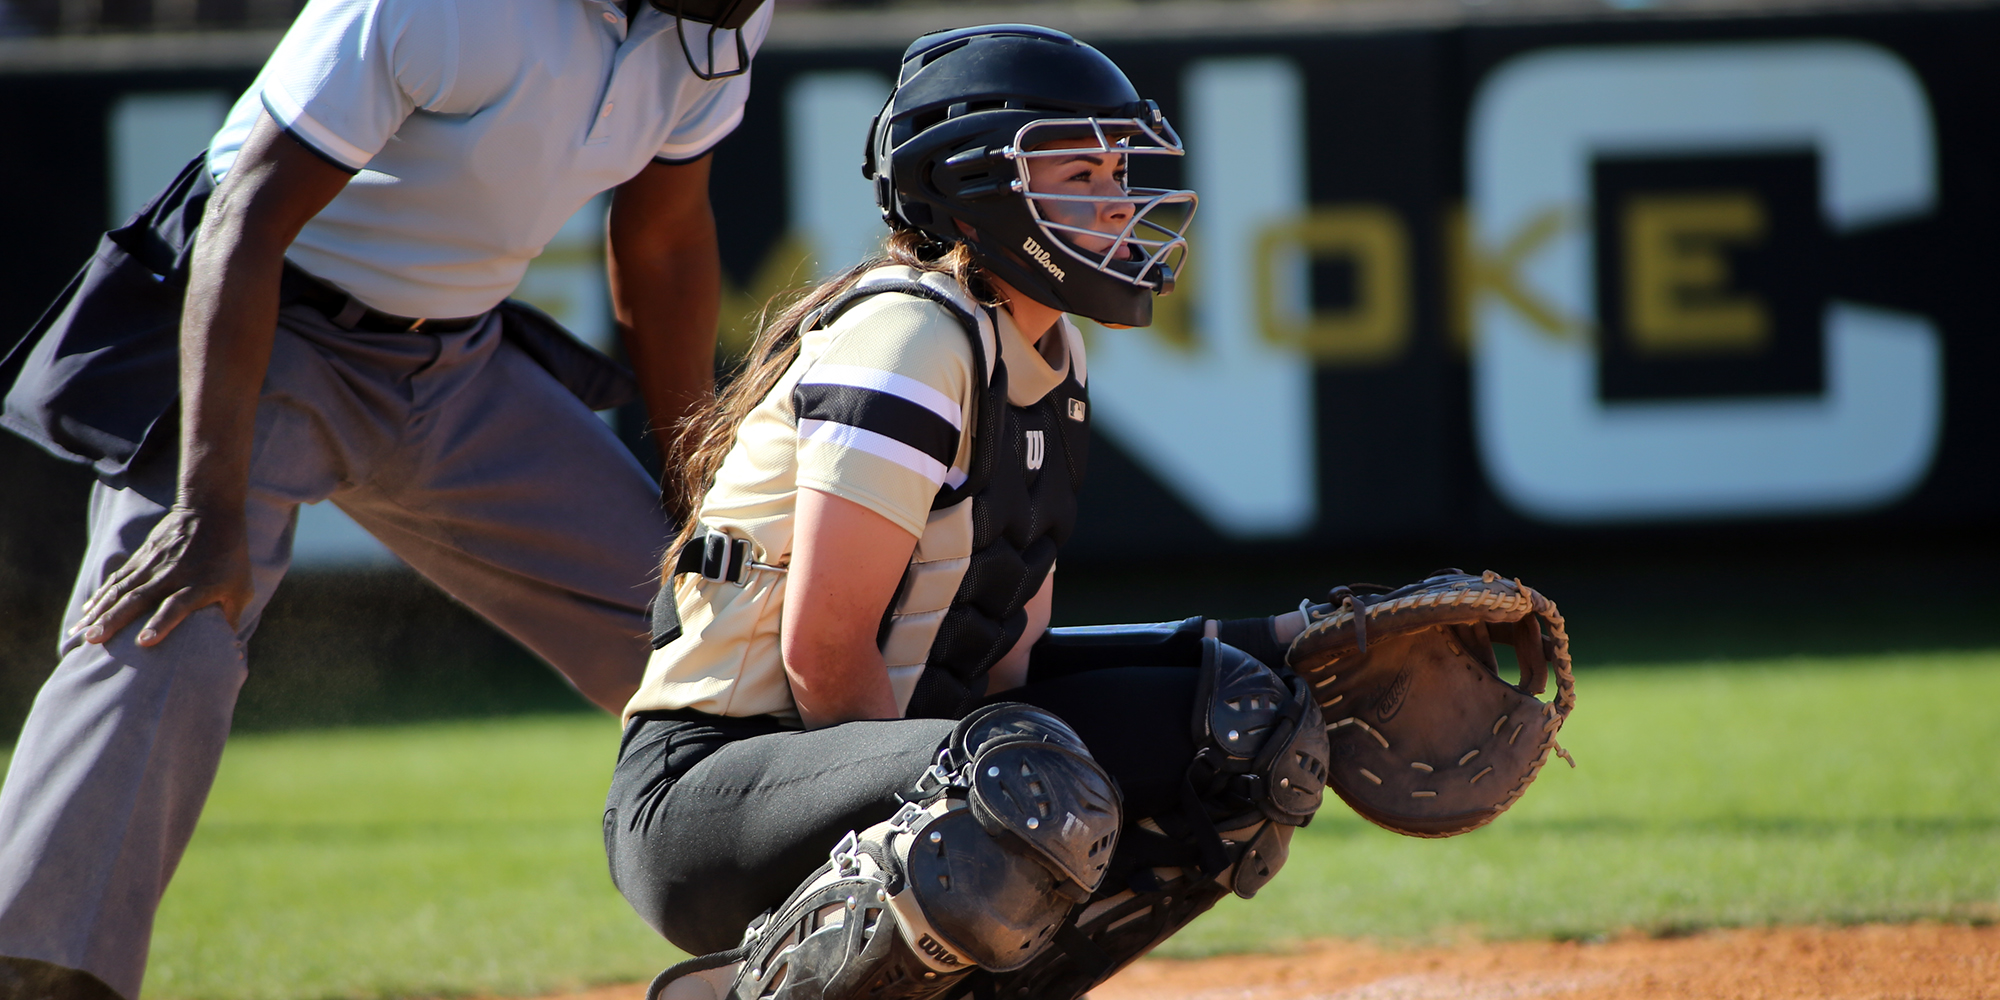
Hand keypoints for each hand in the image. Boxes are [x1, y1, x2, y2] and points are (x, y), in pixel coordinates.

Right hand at [71, 505, 252, 647]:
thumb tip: (228, 648)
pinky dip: (101, 595)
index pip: (177, 605)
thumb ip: (231, 616)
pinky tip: (87, 610)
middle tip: (93, 640)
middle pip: (139, 599)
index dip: (161, 623)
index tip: (144, 642)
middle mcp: (173, 575)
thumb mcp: (242, 587)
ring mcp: (154, 564)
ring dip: (100, 611)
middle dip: (115, 620)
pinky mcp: (141, 557)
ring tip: (81, 632)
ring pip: (121, 590)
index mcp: (200, 584)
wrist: (210, 511)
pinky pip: (117, 578)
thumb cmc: (230, 556)